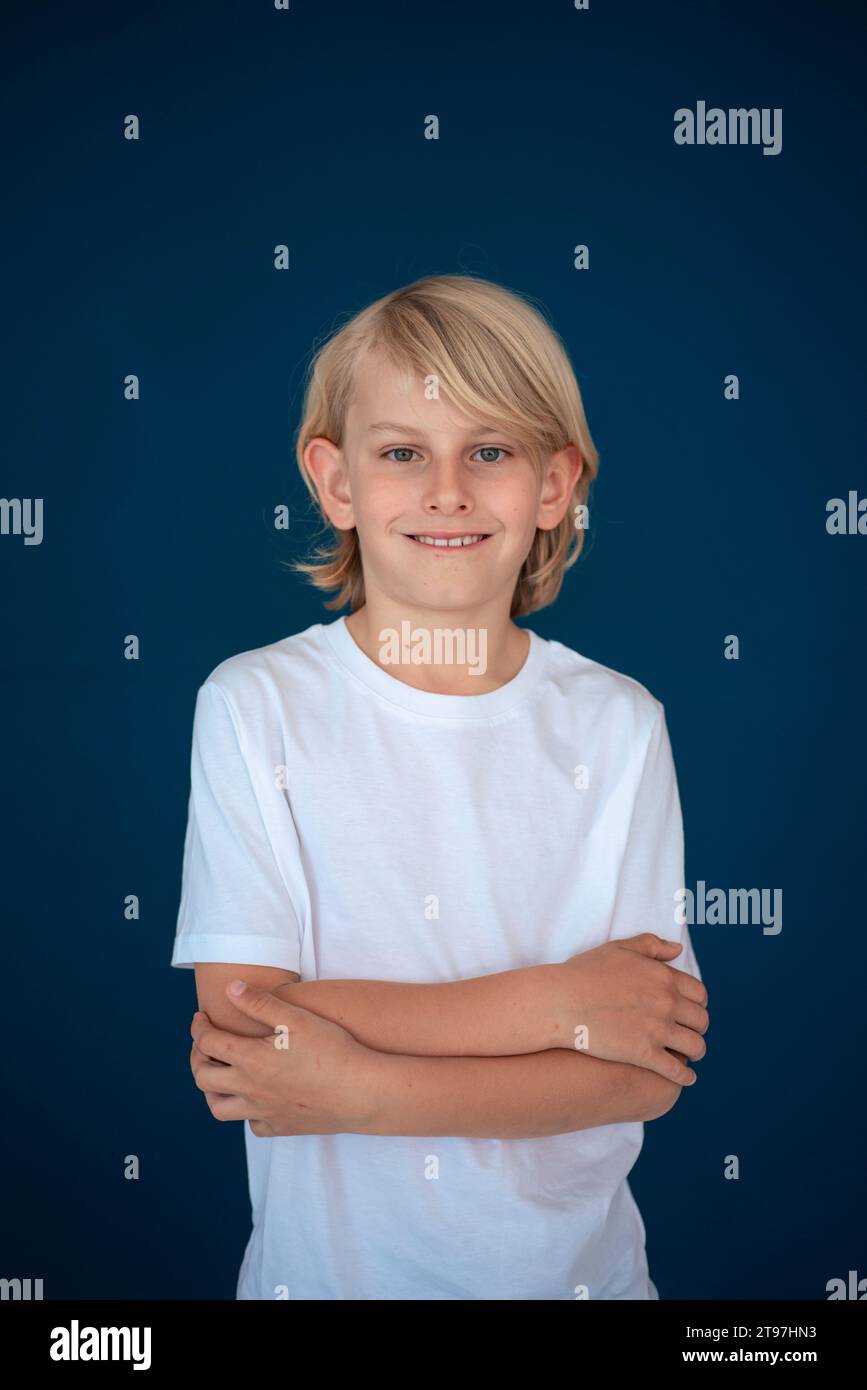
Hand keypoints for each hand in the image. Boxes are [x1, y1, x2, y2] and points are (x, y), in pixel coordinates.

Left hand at [189, 980, 375, 1135]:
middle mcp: (249, 1089)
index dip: (199, 1028)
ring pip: (219, 1108)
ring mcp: (263, 1112)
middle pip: (203, 1078)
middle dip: (197, 1058)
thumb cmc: (331, 1050)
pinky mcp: (280, 1127)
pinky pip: (251, 1125)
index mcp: (249, 1059)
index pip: (207, 1043)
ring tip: (220, 1075)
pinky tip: (256, 1100)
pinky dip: (246, 1112)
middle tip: (205, 1045)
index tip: (201, 1018)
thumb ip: (259, 1002)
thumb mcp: (296, 1018)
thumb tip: (230, 988)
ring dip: (211, 1090)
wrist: (360, 1092)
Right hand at [558, 933, 708, 1084]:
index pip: (699, 994)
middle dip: (697, 1028)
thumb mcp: (619, 949)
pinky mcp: (644, 1054)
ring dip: (695, 1052)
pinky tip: (684, 1078)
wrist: (560, 1002)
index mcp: (664, 977)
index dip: (697, 1004)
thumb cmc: (584, 973)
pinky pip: (677, 1070)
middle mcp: (667, 1002)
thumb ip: (651, 945)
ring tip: (687, 1056)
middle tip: (689, 1034)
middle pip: (701, 1021)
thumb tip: (678, 950)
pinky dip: (685, 1076)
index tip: (689, 1012)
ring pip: (695, 1047)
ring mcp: (657, 1029)